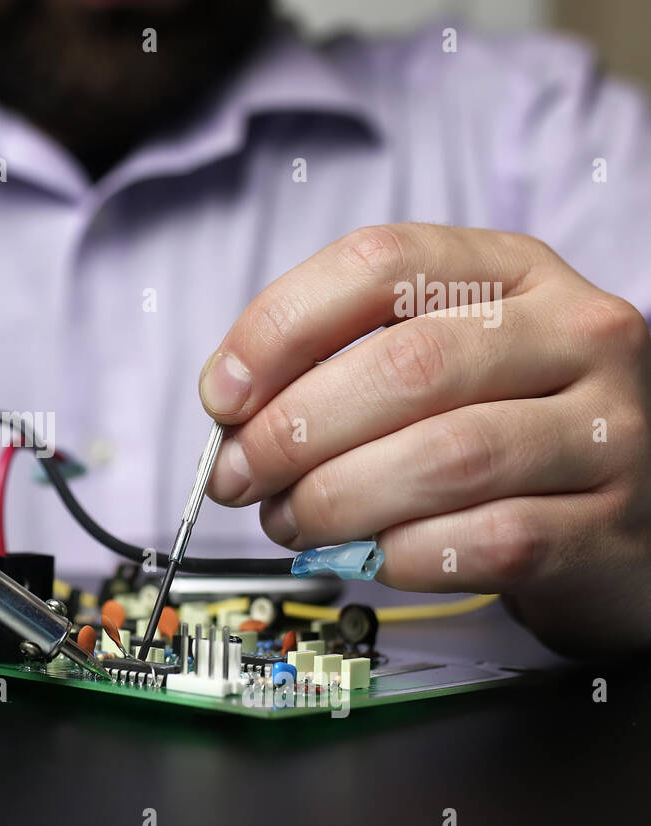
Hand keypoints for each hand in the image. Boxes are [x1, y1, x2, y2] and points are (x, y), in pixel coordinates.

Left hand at [199, 224, 650, 652]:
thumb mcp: (442, 360)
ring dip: (335, 499)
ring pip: (445, 456)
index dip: (280, 328)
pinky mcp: (609, 524)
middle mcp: (574, 333)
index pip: (380, 263)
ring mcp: (606, 429)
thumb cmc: (509, 426)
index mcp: (514, 271)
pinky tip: (371, 554)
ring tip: (291, 521)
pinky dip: (401, 554)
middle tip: (240, 477)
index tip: (223, 395)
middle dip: (293, 431)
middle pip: (407, 365)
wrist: (634, 510)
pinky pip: (487, 540)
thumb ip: (344, 364)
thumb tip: (233, 406)